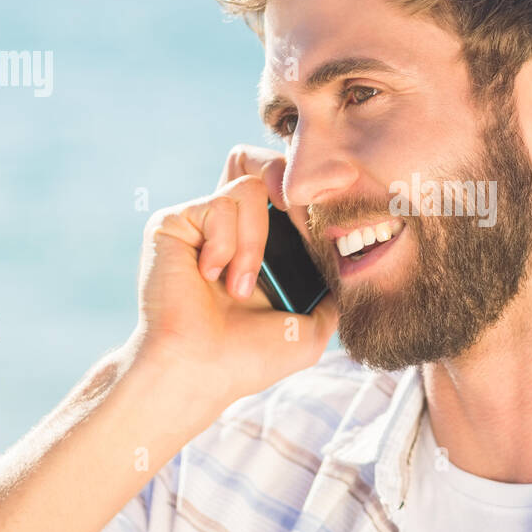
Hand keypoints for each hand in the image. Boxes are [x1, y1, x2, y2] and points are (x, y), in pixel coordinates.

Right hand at [126, 145, 337, 412]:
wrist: (199, 369)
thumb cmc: (247, 358)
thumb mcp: (312, 327)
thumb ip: (334, 293)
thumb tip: (357, 269)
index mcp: (260, 247)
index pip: (286, 192)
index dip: (310, 197)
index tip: (331, 215)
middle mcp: (229, 228)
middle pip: (262, 162)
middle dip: (290, 187)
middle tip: (299, 220)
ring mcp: (201, 222)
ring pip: (250, 186)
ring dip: (254, 241)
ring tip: (238, 288)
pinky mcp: (175, 221)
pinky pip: (221, 202)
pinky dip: (228, 243)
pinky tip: (210, 275)